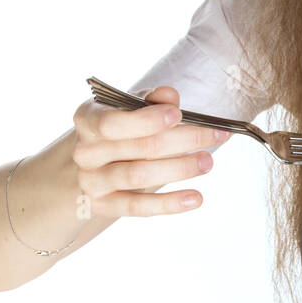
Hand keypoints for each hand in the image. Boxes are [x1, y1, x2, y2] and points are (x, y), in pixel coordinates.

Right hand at [71, 85, 229, 216]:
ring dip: (179, 169)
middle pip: (137, 147)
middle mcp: (86, 151)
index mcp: (89, 119)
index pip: (114, 121)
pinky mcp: (104, 206)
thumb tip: (170, 95)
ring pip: (139, 176)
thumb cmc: (121, 131)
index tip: (178, 114)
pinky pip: (139, 207)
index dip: (147, 120)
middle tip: (216, 135)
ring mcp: (93, 181)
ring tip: (208, 162)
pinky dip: (169, 203)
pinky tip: (196, 198)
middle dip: (182, 140)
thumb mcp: (131, 109)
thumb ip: (151, 101)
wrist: (95, 164)